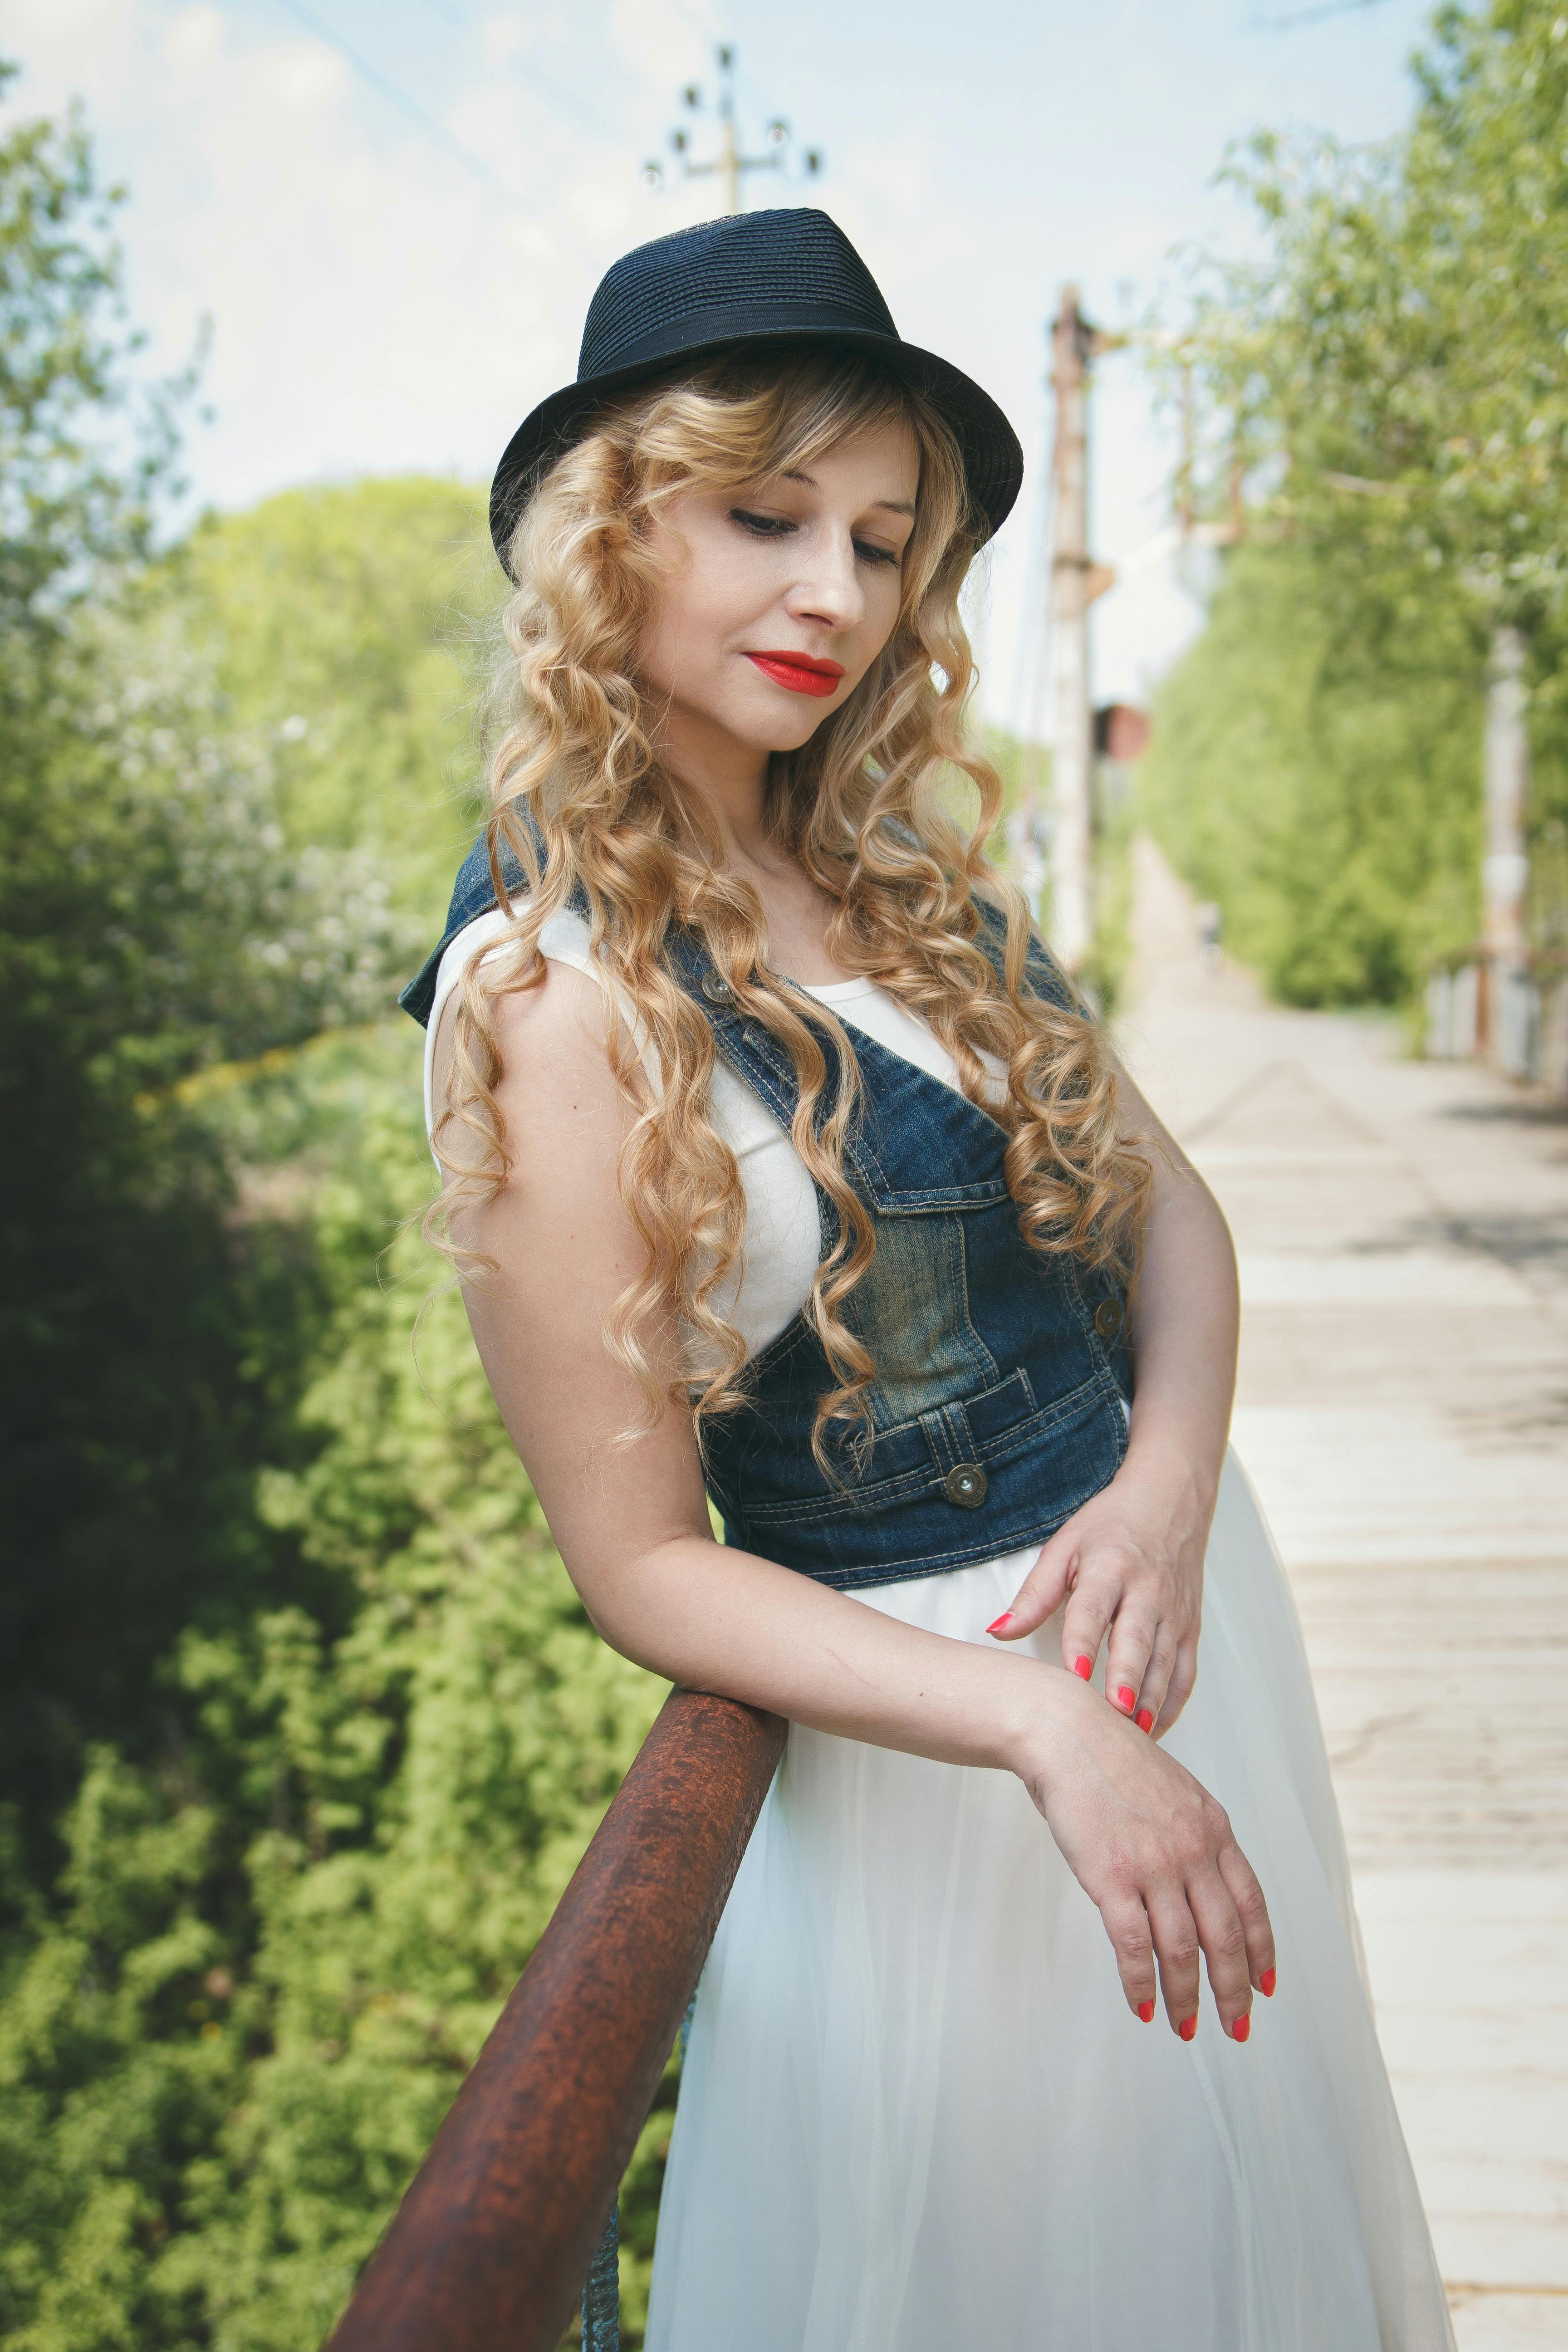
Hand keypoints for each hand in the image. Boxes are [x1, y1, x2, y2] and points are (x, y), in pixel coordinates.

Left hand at [988, 1449, 1212, 1733]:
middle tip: (1113, 1714)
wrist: (1170, 1499)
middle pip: (1136, 1639)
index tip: (1072, 1676)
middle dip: (1126, 1679)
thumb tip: (997, 1632)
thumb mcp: (1065, 1547)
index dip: (1082, 1643)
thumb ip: (1034, 1594)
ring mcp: (1174, 1610)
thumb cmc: (1112, 1525)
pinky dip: (1172, 1702)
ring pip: (1164, 1662)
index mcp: (1109, 1567)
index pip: (1092, 1609)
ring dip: (1150, 1699)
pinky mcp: (1191, 1626)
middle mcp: (1147, 1590)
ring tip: (1133, 1734)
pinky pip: (1185, 1670)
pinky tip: (1153, 1728)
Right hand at [1018, 1680, 1275, 2039]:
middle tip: (1236, 2027)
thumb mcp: (1175, 1790)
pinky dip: (1141, 1983)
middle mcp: (1193, 1849)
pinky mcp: (1111, 1877)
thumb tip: (1204, 1879)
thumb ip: (1195, 1833)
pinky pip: (1133, 1946)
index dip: (1262, 1950)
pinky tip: (1143, 2006)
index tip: (1267, 1985)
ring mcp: (1154, 1865)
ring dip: (1187, 1997)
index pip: (1252, 1902)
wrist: (1065, 1732)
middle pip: (1226, 1936)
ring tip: (1186, 2027)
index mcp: (1213, 1828)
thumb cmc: (1111, 1758)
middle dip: (1235, 1990)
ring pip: (1183, 1950)